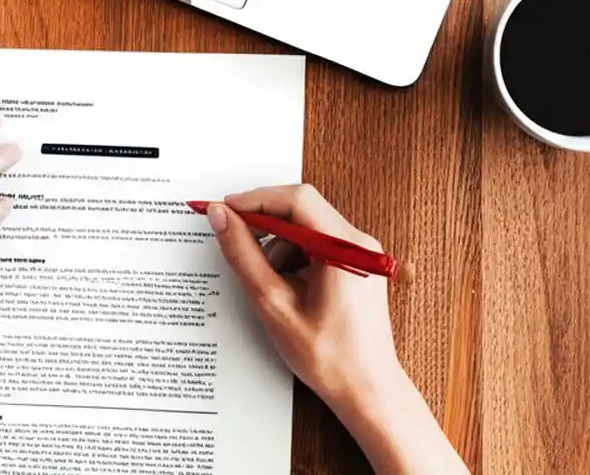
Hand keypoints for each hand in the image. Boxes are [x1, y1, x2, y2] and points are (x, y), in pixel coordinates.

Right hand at [205, 184, 468, 474]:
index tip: (225, 210)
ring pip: (307, 227)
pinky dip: (293, 257)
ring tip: (268, 284)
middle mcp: (358, 242)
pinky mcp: (356, 264)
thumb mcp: (275, 304)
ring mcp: (360, 253)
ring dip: (278, 245)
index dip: (255, 199)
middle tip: (233, 238)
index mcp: (344, 248)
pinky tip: (285, 289)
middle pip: (302, 208)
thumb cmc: (329, 357)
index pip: (295, 199)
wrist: (367, 390)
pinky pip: (317, 244)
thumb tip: (222, 219)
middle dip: (264, 223)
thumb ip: (244, 255)